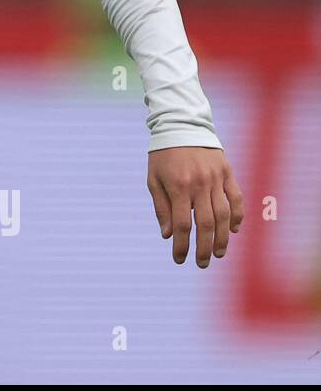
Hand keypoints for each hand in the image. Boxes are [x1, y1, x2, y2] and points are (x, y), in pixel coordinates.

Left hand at [147, 146, 243, 266]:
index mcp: (178, 186)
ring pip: (224, 215)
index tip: (179, 260)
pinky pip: (236, 199)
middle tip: (202, 264)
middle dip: (204, 248)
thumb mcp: (153, 179)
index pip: (181, 224)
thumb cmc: (163, 156)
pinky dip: (237, 216)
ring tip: (218, 254)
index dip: (181, 245)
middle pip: (206, 224)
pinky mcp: (228, 173)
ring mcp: (217, 178)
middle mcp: (200, 184)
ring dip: (222, 238)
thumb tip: (167, 235)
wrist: (181, 126)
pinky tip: (233, 231)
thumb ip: (161, 207)